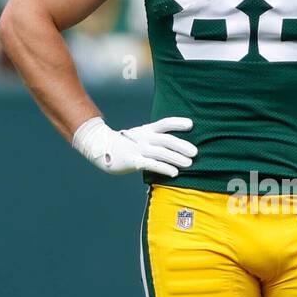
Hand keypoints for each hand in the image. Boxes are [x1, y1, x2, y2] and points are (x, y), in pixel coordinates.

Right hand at [72, 116, 196, 175]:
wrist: (100, 148)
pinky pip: (151, 164)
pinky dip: (164, 168)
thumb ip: (155, 139)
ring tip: (189, 164)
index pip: (164, 123)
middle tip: (195, 152)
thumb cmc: (125, 144)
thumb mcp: (140, 136)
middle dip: (182, 145)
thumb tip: (177, 145)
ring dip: (176, 158)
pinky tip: (174, 173)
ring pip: (161, 152)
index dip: (177, 123)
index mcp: (146, 130)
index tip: (191, 125)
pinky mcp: (133, 161)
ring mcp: (138, 149)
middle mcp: (144, 138)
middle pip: (166, 140)